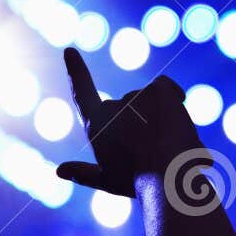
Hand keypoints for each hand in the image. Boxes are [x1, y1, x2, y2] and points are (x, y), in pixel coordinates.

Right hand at [55, 48, 202, 196]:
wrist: (167, 178)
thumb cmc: (139, 184)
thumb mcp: (109, 181)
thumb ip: (85, 174)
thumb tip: (58, 171)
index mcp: (96, 127)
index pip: (83, 94)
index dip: (76, 72)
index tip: (70, 51)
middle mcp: (111, 107)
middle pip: (133, 106)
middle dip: (146, 120)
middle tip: (157, 148)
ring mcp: (133, 96)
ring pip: (154, 100)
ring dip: (163, 114)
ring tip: (169, 142)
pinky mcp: (155, 89)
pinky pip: (167, 87)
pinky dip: (175, 97)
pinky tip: (177, 120)